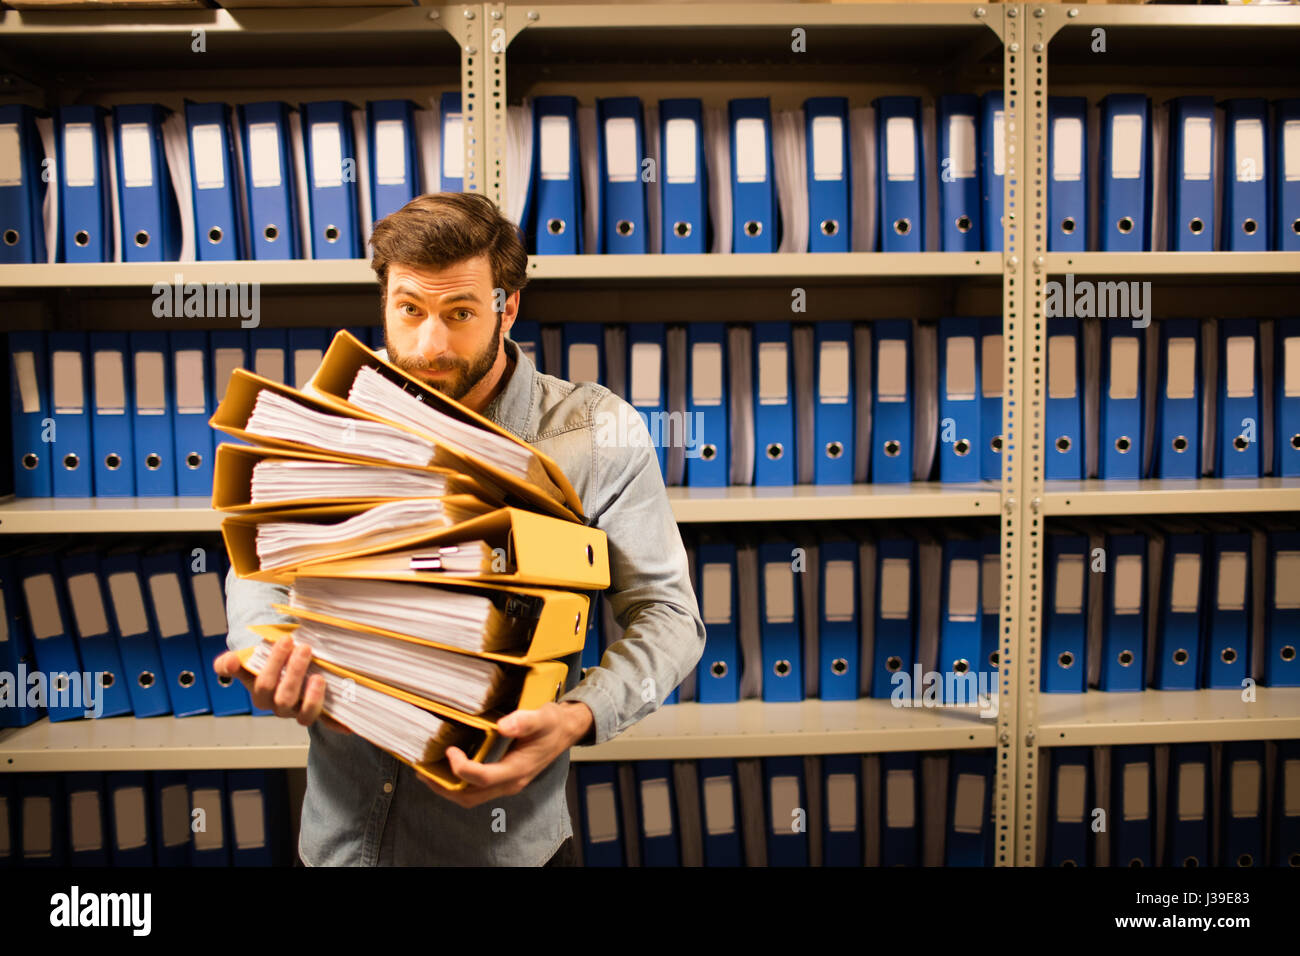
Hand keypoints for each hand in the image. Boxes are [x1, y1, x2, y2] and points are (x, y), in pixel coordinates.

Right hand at [213, 638, 350, 733]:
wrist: (290, 672)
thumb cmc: (271, 665)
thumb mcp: (250, 661)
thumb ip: (233, 662)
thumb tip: (227, 663)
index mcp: (262, 695)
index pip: (264, 684)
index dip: (273, 664)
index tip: (285, 640)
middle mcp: (280, 707)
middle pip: (284, 698)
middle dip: (294, 672)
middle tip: (304, 648)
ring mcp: (300, 712)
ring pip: (305, 714)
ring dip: (312, 697)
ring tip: (318, 676)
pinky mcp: (320, 716)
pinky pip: (328, 724)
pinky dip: (338, 724)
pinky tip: (348, 723)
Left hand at [420, 701, 593, 807]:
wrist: (566, 731)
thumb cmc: (553, 724)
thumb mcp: (543, 717)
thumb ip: (525, 721)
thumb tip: (503, 725)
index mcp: (518, 769)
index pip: (484, 777)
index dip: (463, 767)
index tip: (450, 750)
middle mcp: (511, 782)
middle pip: (471, 796)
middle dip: (444, 787)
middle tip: (423, 771)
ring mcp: (507, 783)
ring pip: (471, 797)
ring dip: (447, 789)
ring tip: (427, 773)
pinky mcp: (503, 779)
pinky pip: (475, 790)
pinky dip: (457, 784)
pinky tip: (446, 769)